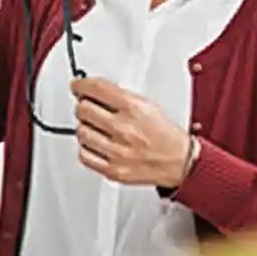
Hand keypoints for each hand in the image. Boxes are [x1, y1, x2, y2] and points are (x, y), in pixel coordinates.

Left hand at [70, 77, 192, 187]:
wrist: (179, 161)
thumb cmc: (164, 134)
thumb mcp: (147, 104)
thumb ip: (118, 96)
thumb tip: (93, 90)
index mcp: (133, 108)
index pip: (95, 89)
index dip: (80, 85)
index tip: (77, 86)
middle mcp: (124, 129)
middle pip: (83, 109)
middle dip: (84, 106)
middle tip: (89, 108)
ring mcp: (117, 151)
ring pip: (81, 132)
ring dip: (86, 128)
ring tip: (97, 128)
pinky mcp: (113, 170)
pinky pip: (84, 155)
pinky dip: (88, 148)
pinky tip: (98, 144)